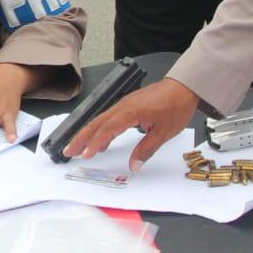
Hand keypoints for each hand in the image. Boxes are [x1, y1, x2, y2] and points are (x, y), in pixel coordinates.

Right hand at [62, 77, 199, 171]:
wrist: (184, 87)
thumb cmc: (176, 105)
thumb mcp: (164, 132)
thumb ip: (146, 149)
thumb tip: (134, 165)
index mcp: (131, 111)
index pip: (107, 129)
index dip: (94, 143)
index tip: (85, 155)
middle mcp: (124, 106)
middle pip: (97, 123)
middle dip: (81, 138)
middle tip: (68, 150)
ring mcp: (125, 103)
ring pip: (101, 119)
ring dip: (88, 133)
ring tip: (78, 147)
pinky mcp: (128, 104)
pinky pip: (109, 117)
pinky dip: (101, 128)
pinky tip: (101, 140)